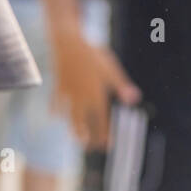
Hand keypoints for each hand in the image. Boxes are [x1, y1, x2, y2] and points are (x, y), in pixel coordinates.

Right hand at [51, 32, 140, 146]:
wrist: (67, 43)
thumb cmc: (93, 55)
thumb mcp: (111, 69)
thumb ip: (121, 86)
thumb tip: (135, 99)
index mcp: (95, 95)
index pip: (101, 121)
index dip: (105, 134)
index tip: (108, 145)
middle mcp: (80, 98)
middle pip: (82, 124)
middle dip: (87, 137)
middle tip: (90, 147)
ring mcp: (67, 95)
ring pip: (68, 117)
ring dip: (73, 128)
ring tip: (77, 137)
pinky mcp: (57, 88)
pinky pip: (55, 104)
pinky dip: (56, 111)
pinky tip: (56, 116)